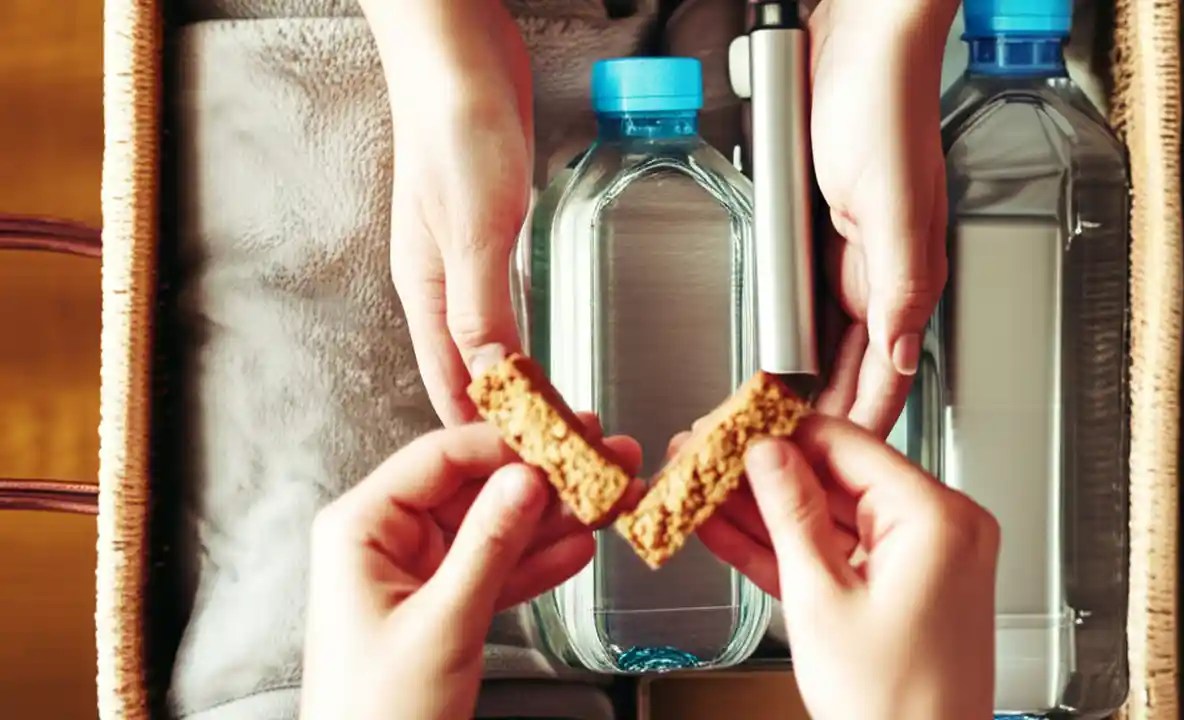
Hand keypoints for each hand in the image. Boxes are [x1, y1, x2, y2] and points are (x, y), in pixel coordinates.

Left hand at [301, 418, 640, 719]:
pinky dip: (536, 561)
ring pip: (493, 527)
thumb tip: (527, 479)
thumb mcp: (442, 623)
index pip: (441, 458)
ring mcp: (416, 570)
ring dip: (552, 518)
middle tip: (600, 459)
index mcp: (362, 528)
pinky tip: (579, 546)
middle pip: (475, 487)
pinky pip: (495, 568)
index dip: (506, 444)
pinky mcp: (441, 603)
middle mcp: (387, 539)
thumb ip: (487, 545)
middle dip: (542, 478)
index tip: (562, 437)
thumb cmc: (376, 711)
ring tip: (608, 498)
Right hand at [362, 0, 533, 424]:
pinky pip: (504, 308)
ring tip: (554, 418)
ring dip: (519, 382)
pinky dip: (522, 340)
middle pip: (468, 374)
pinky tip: (538, 352)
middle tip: (557, 452)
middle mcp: (439, 287)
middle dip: (507, 418)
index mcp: (425, 294)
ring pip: (487, 345)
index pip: (449, 387)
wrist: (457, 54)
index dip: (485, 433)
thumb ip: (480, 307)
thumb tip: (491, 377)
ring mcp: (462, 263)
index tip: (527, 469)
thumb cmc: (454, 128)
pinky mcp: (488, 236)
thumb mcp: (473, 228)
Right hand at [700, 415, 997, 719]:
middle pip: (836, 477)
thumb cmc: (894, 706)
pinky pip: (840, 553)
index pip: (846, 443)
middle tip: (709, 464)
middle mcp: (941, 529)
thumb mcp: (822, 598)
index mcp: (936, 518)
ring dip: (768, 511)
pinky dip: (792, 548)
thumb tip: (768, 455)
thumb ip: (791, 514)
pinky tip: (735, 534)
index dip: (780, 433)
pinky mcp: (902, 589)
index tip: (734, 429)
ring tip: (707, 494)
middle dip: (764, 475)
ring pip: (832, 516)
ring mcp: (923, 560)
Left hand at [808, 0, 955, 435]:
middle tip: (792, 454)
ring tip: (776, 421)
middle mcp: (882, 272)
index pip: (888, 372)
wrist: (861, 42)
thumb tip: (902, 354)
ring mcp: (852, 254)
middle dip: (828, 414)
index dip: (864, 422)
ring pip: (828, 340)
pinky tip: (775, 351)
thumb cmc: (883, 104)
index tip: (836, 464)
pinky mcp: (825, 230)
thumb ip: (900, 285)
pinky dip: (792, 334)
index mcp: (906, 275)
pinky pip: (808, 299)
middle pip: (853, 367)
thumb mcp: (892, 203)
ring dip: (806, 381)